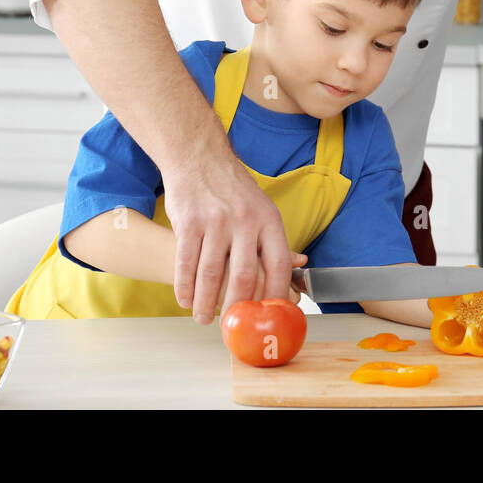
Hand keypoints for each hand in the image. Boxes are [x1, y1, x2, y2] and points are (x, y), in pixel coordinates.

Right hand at [161, 147, 291, 322]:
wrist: (199, 158)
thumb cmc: (233, 190)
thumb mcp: (263, 209)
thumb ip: (275, 240)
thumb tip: (298, 267)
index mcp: (269, 220)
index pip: (277, 265)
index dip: (274, 296)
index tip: (266, 316)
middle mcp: (245, 221)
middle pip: (244, 276)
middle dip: (237, 308)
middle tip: (231, 324)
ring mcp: (216, 221)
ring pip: (211, 275)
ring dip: (205, 303)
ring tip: (203, 318)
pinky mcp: (189, 222)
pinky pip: (186, 263)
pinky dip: (184, 287)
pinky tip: (185, 300)